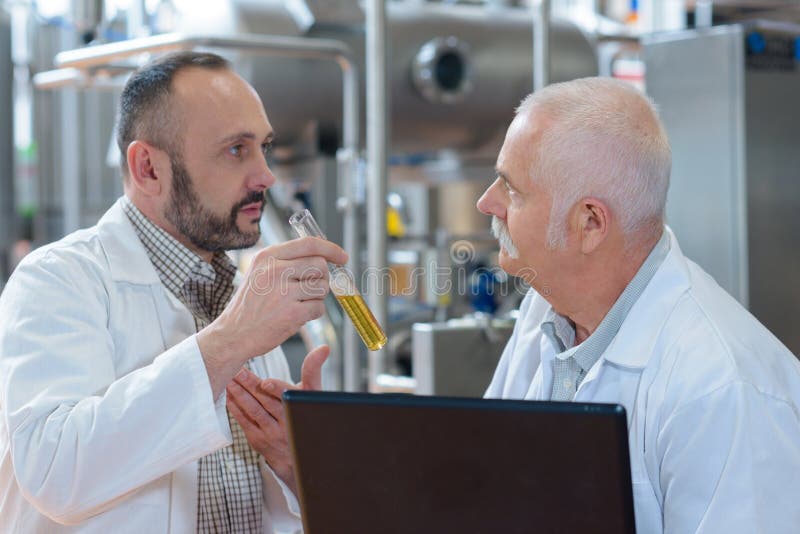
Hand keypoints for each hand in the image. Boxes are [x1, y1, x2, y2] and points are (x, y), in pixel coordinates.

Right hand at [198, 237, 345, 397]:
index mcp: (267, 256)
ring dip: (317, 297)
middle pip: (320, 265)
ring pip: (322, 287)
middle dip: (322, 278)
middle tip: (310, 289)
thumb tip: (323, 257)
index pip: (309, 243)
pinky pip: (319, 308)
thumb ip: (286, 261)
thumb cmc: (250, 305)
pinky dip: (313, 314)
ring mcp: (283, 292)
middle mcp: (275, 270)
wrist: (232, 334)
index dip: (331, 249)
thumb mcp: (259, 273)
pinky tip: (296, 316)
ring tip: (298, 304)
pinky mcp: (292, 314)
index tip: (342, 256)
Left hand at [226, 345, 329, 495]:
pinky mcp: (259, 439)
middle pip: (267, 401)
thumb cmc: (303, 414)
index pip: (289, 396)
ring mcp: (272, 432)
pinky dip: (235, 407)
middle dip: (250, 385)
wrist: (298, 454)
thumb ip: (313, 370)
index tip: (266, 382)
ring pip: (254, 410)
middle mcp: (288, 422)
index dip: (277, 390)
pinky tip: (228, 396)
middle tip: (237, 371)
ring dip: (240, 394)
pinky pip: (245, 421)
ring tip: (229, 380)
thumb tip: (323, 348)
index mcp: (301, 407)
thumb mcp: (312, 393)